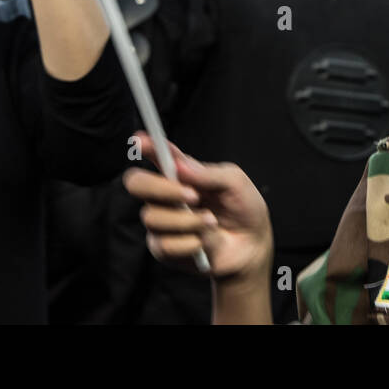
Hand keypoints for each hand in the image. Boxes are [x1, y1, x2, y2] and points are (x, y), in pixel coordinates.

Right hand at [123, 132, 273, 283]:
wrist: (252, 246)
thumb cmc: (242, 208)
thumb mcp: (235, 183)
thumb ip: (209, 173)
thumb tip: (179, 167)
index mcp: (181, 172)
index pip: (157, 155)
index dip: (146, 145)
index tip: (141, 139)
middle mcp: (165, 194)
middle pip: (136, 183)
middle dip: (161, 188)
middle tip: (193, 195)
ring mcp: (161, 222)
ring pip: (153, 217)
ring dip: (188, 221)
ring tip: (211, 221)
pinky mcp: (163, 249)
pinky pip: (165, 245)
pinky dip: (190, 243)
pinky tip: (203, 241)